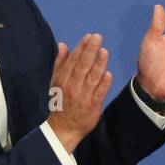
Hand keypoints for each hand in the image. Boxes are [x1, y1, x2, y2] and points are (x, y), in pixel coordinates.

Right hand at [47, 33, 111, 152]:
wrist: (63, 128)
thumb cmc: (61, 101)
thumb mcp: (56, 81)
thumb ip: (60, 63)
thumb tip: (62, 45)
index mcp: (63, 79)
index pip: (73, 60)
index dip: (81, 47)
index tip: (89, 36)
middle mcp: (72, 86)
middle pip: (82, 66)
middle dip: (90, 50)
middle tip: (98, 37)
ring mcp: (83, 96)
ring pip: (91, 78)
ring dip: (98, 64)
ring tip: (104, 51)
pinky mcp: (92, 106)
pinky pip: (98, 93)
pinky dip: (103, 84)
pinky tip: (108, 74)